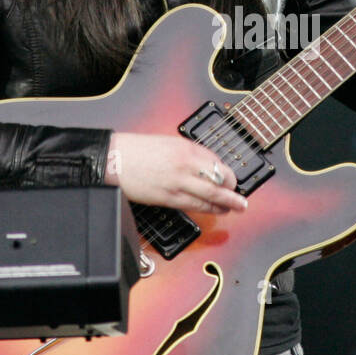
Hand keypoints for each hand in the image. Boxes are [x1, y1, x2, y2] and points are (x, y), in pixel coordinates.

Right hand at [104, 131, 247, 214]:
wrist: (114, 160)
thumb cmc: (136, 151)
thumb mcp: (168, 143)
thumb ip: (189, 154)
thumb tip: (205, 166)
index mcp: (187, 148)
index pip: (218, 162)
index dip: (229, 174)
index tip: (233, 179)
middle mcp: (186, 164)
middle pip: (221, 180)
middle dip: (234, 192)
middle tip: (242, 200)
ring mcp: (178, 182)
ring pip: (211, 195)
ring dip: (226, 204)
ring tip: (235, 208)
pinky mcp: (168, 198)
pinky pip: (195, 205)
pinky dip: (209, 209)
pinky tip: (216, 211)